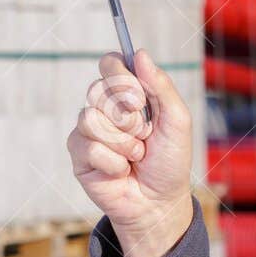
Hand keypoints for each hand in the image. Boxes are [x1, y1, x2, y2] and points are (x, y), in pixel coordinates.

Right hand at [67, 50, 194, 256]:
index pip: (111, 64)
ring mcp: (89, 130)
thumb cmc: (170, 162)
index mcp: (129, 94)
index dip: (121, 77)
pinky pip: (89, 147)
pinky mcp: (78, 153)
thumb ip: (161, 87)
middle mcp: (105, 107)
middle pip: (97, 89)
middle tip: (144, 134)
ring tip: (136, 156)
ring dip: (123, 143)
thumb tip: (141, 54)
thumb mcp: (177, 122)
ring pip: (91, 119)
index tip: (139, 99)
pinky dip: (113, 162)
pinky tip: (121, 171)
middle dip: (128, 116)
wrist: (159, 202)